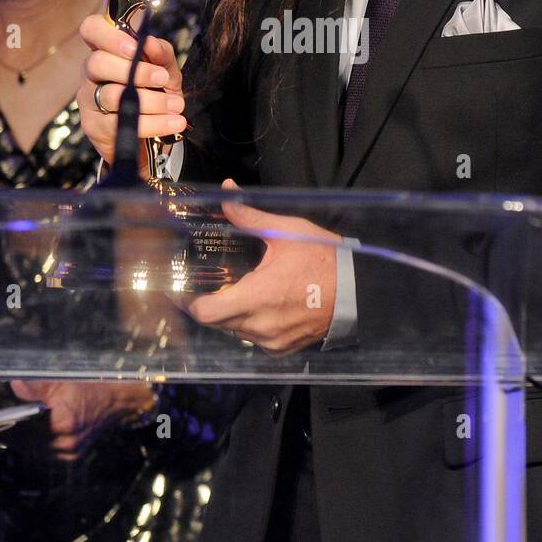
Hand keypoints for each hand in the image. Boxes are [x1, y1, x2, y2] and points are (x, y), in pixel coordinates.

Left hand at [9, 380, 156, 460]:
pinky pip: (46, 453)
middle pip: (28, 443)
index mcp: (64, 423)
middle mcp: (67, 443)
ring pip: (36, 450)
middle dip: (12, 435)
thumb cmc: (90, 388)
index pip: (25, 430)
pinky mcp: (72, 456)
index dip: (7, 428)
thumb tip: (15, 385)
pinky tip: (26, 436)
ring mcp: (70, 453)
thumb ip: (37, 386)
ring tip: (6, 431)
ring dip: (23, 441)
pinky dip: (36, 445)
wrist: (116, 401)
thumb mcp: (63, 382)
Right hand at [78, 11, 185, 167]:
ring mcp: (88, 100)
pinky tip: (172, 122)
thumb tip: (150, 43)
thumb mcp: (165, 71)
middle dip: (135, 70)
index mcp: (105, 51)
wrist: (151, 137)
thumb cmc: (154, 94)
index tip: (135, 47)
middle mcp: (91, 73)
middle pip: (97, 62)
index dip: (109, 35)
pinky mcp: (94, 127)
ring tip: (176, 105)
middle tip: (162, 78)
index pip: (91, 29)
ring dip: (150, 100)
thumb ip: (161, 54)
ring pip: (111, 95)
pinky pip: (119, 123)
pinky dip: (152, 123)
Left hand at [184, 181, 339, 354]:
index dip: (187, 301)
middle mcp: (260, 326)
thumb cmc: (324, 259)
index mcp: (257, 297)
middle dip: (208, 304)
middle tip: (207, 284)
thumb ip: (249, 216)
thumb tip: (225, 192)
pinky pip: (255, 339)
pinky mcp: (284, 349)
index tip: (180, 288)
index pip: (204, 312)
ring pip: (235, 332)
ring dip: (230, 314)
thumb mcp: (286, 232)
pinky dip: (250, 324)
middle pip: (216, 322)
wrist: (361, 291)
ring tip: (236, 291)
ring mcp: (273, 341)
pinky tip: (260, 304)